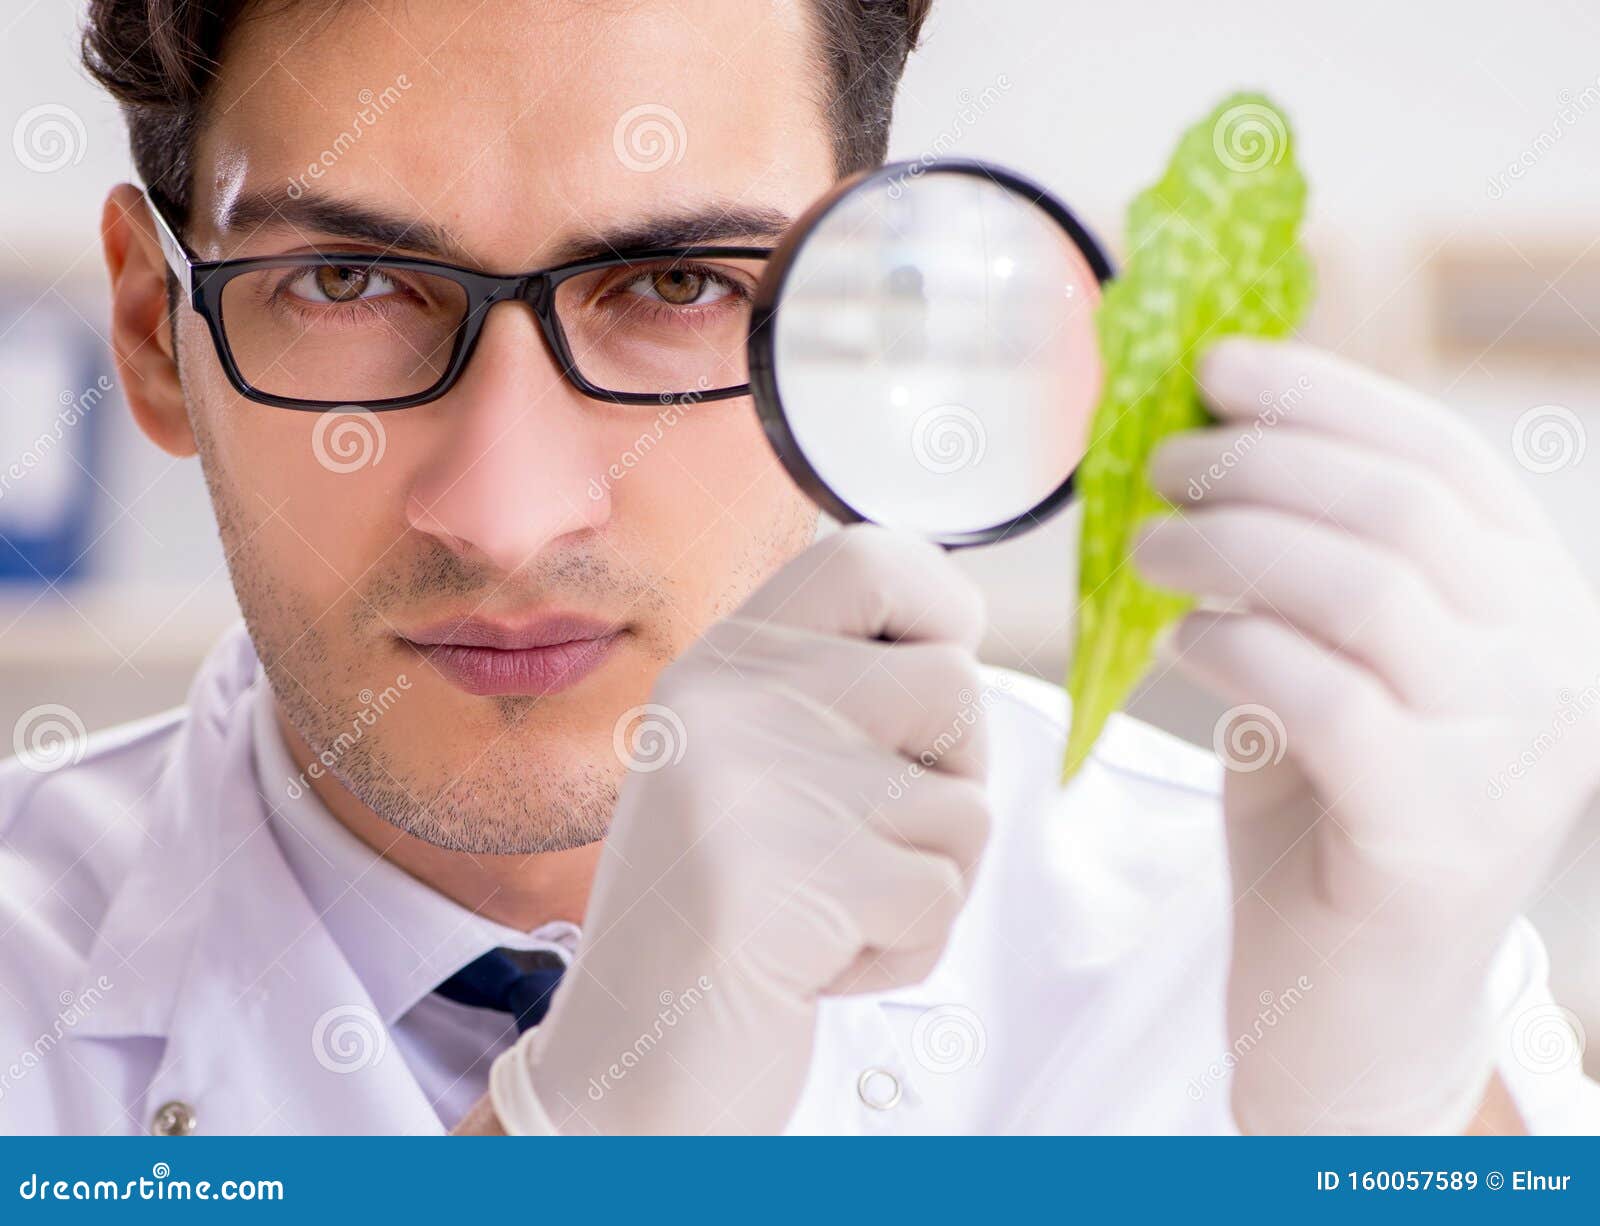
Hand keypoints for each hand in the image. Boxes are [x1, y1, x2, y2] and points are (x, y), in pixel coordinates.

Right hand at [489, 524, 991, 1133]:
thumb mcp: (747, 767)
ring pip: (963, 803)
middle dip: (951, 780)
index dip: (940, 600)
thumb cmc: (713, 917)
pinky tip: (817, 960)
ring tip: (828, 908)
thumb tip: (962, 647)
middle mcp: (732, 701)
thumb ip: (830, 700)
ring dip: (926, 878)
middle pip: (953, 687)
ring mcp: (760, 782)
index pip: (866, 557)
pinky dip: (904, 948)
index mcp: (722, 664)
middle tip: (872, 842)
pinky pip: (939, 896)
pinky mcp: (797, 876)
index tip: (944, 655)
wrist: (630, 1060)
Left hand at [1135, 338, 1599, 1132]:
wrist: (1349, 999)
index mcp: (1539, 602)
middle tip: (1156, 468)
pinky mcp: (1436, 833)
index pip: (1442, 455)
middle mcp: (1554, 666)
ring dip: (1230, 544)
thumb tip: (1204, 433)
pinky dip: (1234, 646)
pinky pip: (1323, 694)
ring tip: (1147, 551)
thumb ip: (1301, 558)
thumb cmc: (1326, 811)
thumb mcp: (1329, 658)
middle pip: (1400, 505)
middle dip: (1259, 462)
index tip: (1216, 366)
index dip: (1324, 394)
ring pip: (1365, 584)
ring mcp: (1510, 753)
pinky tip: (1180, 645)